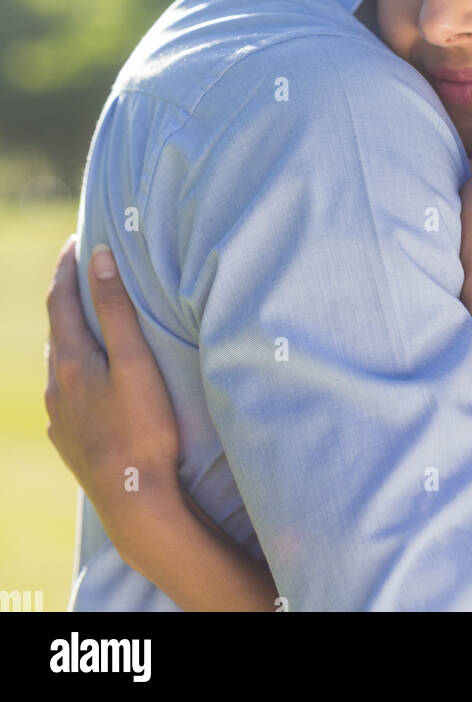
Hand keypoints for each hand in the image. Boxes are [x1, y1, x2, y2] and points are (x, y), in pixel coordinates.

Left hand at [45, 236, 181, 567]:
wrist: (134, 503)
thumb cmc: (144, 429)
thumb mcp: (136, 362)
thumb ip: (116, 309)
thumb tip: (98, 258)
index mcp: (70, 361)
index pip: (59, 300)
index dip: (68, 267)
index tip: (77, 239)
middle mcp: (56, 387)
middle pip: (58, 330)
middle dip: (69, 298)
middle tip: (86, 273)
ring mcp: (59, 417)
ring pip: (61, 364)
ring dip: (73, 337)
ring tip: (91, 323)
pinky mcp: (69, 441)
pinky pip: (67, 394)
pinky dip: (77, 372)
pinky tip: (92, 381)